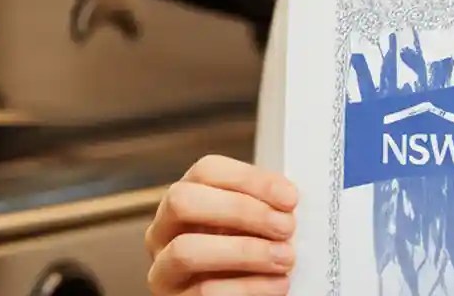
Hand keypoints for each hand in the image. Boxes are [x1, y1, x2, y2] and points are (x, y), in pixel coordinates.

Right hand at [145, 154, 298, 294]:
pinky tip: (277, 284)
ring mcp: (163, 267)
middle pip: (184, 201)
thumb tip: (289, 201)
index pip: (207, 170)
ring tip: (284, 258)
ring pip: (187, 250)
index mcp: (186, 198)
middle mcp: (164, 229)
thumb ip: (262, 207)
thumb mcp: (248, 224)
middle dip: (241, 210)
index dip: (251, 179)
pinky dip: (249, 287)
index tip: (289, 198)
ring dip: (246, 252)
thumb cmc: (243, 256)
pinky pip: (205, 292)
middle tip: (285, 227)